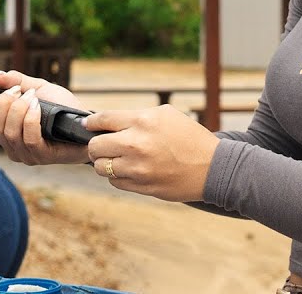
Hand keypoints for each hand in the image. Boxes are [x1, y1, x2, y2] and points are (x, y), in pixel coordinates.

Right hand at [0, 70, 89, 165]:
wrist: (89, 126)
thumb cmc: (64, 109)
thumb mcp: (39, 88)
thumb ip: (17, 82)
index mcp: (5, 129)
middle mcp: (10, 145)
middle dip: (2, 104)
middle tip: (18, 91)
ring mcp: (24, 153)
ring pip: (8, 131)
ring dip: (19, 109)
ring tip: (32, 97)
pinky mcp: (41, 156)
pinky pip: (27, 136)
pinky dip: (30, 117)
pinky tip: (37, 107)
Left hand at [85, 105, 219, 202]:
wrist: (213, 167)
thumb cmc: (189, 137)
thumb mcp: (165, 115)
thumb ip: (136, 116)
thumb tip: (108, 122)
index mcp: (142, 121)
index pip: (102, 120)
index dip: (91, 123)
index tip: (88, 125)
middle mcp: (136, 144)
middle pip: (95, 146)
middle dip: (96, 145)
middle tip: (103, 145)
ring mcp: (138, 168)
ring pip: (101, 167)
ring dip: (105, 163)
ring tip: (116, 159)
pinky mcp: (142, 186)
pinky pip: (115, 182)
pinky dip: (117, 176)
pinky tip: (129, 170)